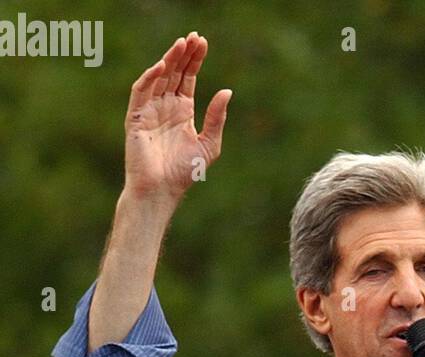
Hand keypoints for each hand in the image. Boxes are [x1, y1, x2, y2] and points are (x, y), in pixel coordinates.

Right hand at [124, 33, 230, 205]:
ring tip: (182, 44)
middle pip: (174, 73)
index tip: (203, 43)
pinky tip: (163, 66)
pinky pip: (141, 92)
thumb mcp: (209, 145)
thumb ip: (217, 118)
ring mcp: (150, 110)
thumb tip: (227, 91)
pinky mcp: (136, 117)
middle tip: (194, 37)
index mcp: (182, 111)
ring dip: (169, 60)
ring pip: (158, 77)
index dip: (195, 61)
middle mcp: (165, 106)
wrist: (162, 190)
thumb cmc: (184, 172)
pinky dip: (150, 78)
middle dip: (184, 55)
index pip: (187, 78)